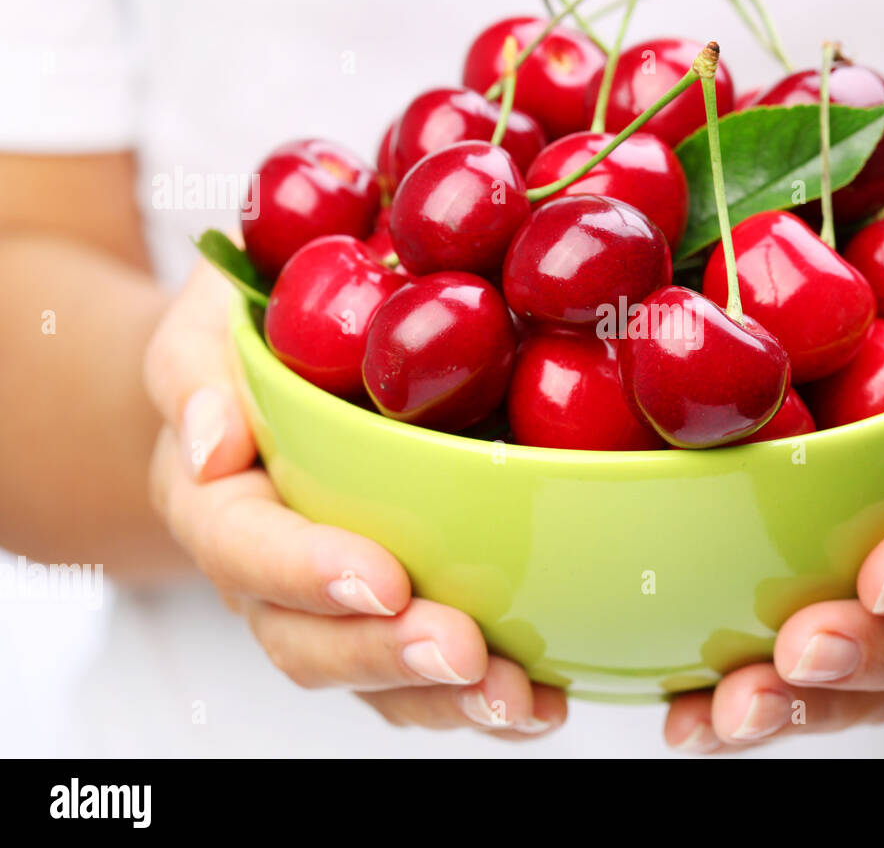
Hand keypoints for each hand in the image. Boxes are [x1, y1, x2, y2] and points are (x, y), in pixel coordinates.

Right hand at [143, 260, 565, 737]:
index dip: (310, 574)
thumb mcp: (205, 328)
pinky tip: (544, 698)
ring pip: (371, 678)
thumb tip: (212, 443)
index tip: (385, 581)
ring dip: (441, 698)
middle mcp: (266, 575)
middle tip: (461, 649)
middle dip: (387, 655)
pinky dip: (480, 699)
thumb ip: (195, 372)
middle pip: (307, 642)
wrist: (275, 373)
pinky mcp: (387, 619)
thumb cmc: (248, 343)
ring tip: (513, 695)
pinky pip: (423, 680)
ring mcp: (328, 609)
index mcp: (216, 503)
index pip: (246, 551)